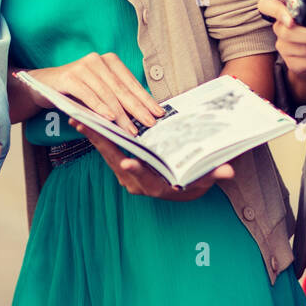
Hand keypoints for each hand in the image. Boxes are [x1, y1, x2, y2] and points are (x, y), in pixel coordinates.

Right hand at [25, 52, 165, 135]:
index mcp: (109, 61)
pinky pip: (89, 95)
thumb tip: (141, 114)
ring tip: (131, 129)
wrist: (42, 85)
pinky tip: (110, 119)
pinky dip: (100, 108)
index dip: (145, 99)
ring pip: (107, 94)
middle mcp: (98, 60)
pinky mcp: (70, 77)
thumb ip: (116, 97)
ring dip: (121, 114)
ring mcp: (83, 67)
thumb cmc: (75, 90)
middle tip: (149, 123)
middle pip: (122, 88)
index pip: (131, 82)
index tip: (158, 113)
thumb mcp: (99, 91)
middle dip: (137, 108)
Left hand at [69, 118, 233, 200]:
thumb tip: (229, 171)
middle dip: (100, 143)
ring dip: (92, 135)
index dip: (137, 170)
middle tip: (85, 125)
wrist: (180, 189)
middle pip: (116, 160)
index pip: (144, 178)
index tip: (128, 162)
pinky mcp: (118, 164)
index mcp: (155, 186)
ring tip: (76, 117)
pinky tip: (82, 120)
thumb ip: (214, 174)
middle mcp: (135, 182)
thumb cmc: (193, 181)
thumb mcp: (205, 179)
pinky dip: (94, 134)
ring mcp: (124, 173)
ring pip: (106, 153)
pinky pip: (104, 148)